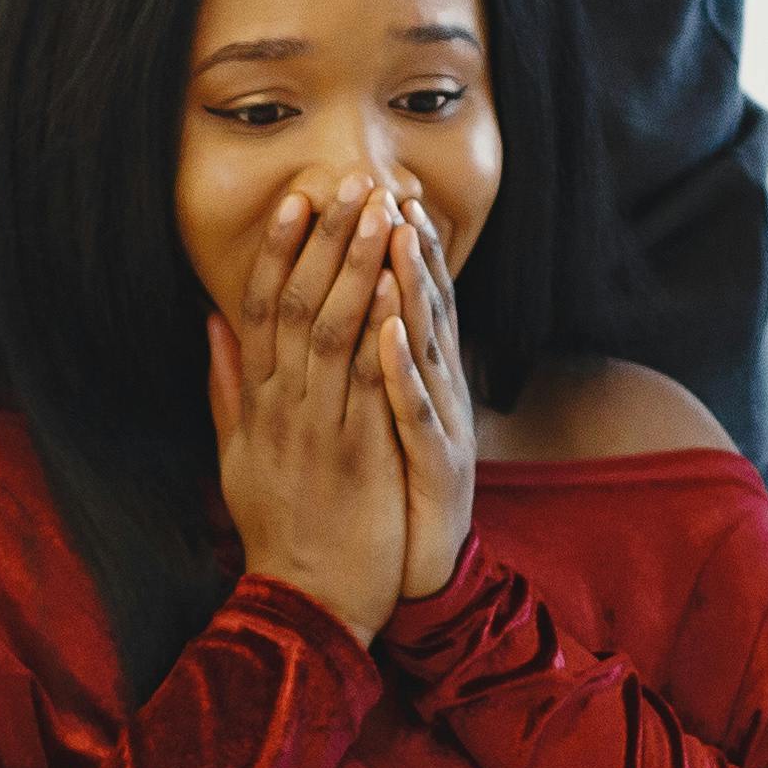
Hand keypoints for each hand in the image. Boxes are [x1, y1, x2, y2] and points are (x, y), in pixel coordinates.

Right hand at [206, 176, 409, 639]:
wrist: (304, 600)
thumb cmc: (277, 529)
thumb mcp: (235, 454)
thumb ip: (225, 387)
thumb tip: (210, 324)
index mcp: (256, 403)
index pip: (261, 308)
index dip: (280, 250)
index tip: (297, 199)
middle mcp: (283, 405)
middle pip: (299, 304)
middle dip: (327, 240)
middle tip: (349, 180)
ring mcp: (319, 426)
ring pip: (334, 329)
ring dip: (359, 266)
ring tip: (380, 213)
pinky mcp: (358, 451)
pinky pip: (370, 380)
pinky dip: (383, 330)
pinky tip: (399, 286)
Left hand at [367, 186, 477, 604]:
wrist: (414, 575)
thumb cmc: (388, 496)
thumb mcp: (365, 422)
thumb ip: (344, 369)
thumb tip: (326, 317)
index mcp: (411, 378)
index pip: (403, 300)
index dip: (393, 249)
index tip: (374, 195)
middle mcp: (434, 391)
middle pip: (423, 310)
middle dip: (408, 251)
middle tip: (392, 193)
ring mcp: (440, 425)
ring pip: (425, 349)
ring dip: (413, 293)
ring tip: (398, 240)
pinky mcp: (439, 465)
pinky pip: (415, 412)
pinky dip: (402, 372)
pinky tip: (389, 335)